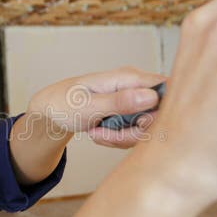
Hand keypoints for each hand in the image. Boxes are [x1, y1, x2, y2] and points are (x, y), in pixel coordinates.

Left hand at [26, 67, 165, 148]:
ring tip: (97, 134)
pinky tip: (100, 135)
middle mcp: (135, 86)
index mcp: (128, 77)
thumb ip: (120, 102)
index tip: (138, 125)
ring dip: (123, 138)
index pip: (164, 89)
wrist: (51, 111)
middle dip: (135, 132)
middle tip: (107, 136)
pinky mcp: (130, 112)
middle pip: (158, 113)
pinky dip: (119, 139)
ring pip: (147, 127)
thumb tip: (152, 97)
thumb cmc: (65, 103)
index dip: (160, 112)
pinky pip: (136, 131)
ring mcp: (134, 100)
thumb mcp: (90, 106)